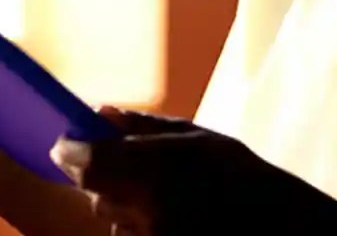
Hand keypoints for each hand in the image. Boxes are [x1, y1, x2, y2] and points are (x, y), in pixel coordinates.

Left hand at [50, 107, 280, 234]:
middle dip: (95, 175)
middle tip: (112, 163)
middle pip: (93, 192)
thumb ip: (144, 127)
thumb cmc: (237, 174)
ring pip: (108, 217)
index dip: (70, 151)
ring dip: (116, 202)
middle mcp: (149, 206)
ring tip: (155, 191)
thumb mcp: (197, 138)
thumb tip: (101, 112)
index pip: (89, 161)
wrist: (273, 225)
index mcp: (158, 166)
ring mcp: (151, 234)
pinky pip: (126, 235)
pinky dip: (133, 223)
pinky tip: (163, 213)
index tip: (63, 143)